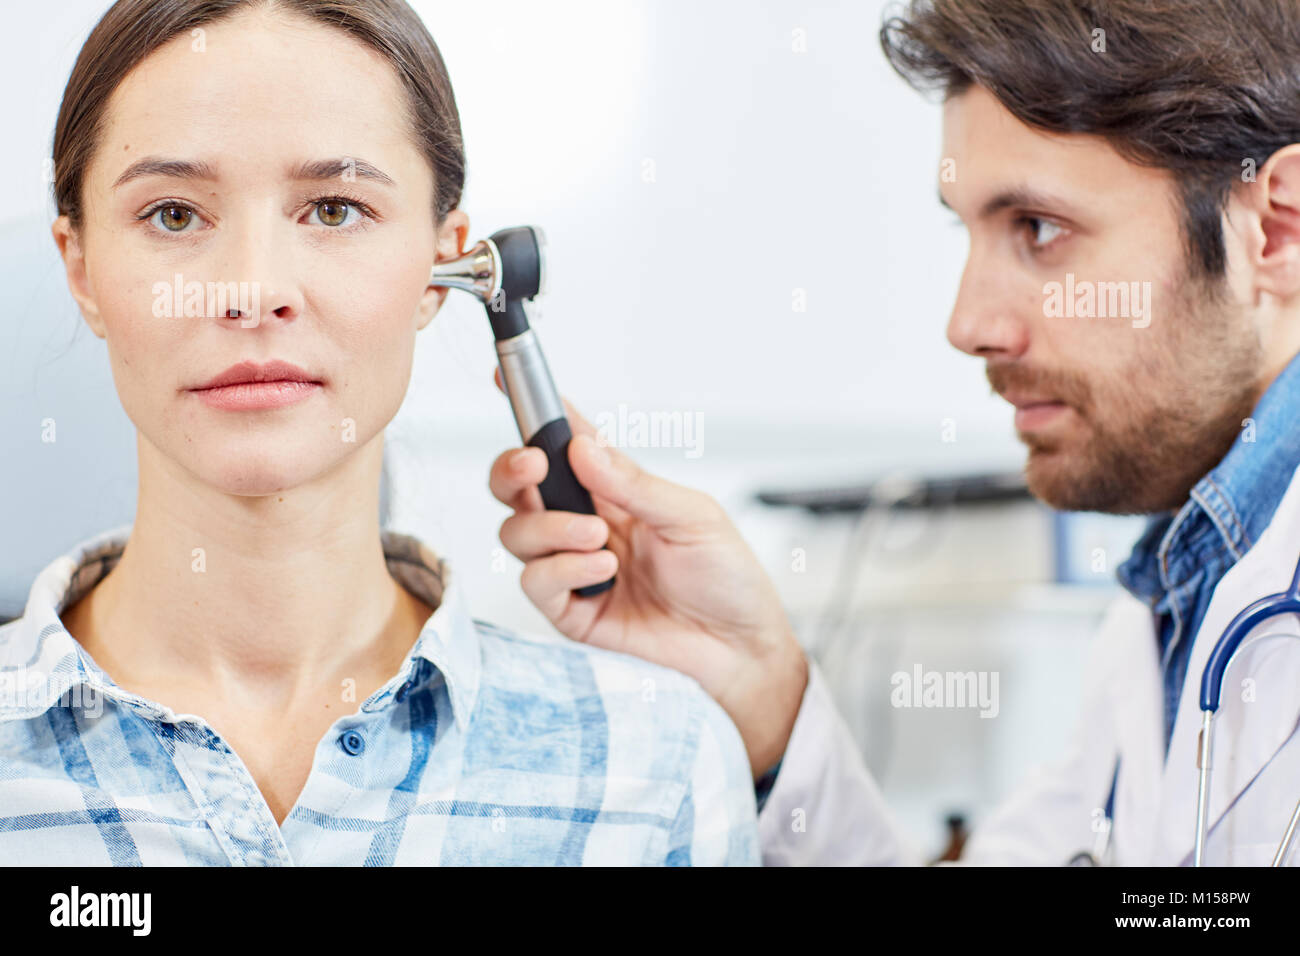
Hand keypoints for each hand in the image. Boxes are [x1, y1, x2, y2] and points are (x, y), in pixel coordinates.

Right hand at [489, 369, 807, 777]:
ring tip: (599, 537)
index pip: (563, 440)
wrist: (739, 648)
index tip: (505, 375)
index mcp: (614, 488)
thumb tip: (583, 447)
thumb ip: (634, 484)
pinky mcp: (573, 612)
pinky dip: (562, 571)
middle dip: (511, 470)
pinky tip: (601, 571)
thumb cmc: (726, 576)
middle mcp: (585, 522)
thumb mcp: (692, 517)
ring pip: (517, 533)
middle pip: (516, 487)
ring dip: (549, 529)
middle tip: (534, 467)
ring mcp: (574, 567)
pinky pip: (536, 584)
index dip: (531, 408)